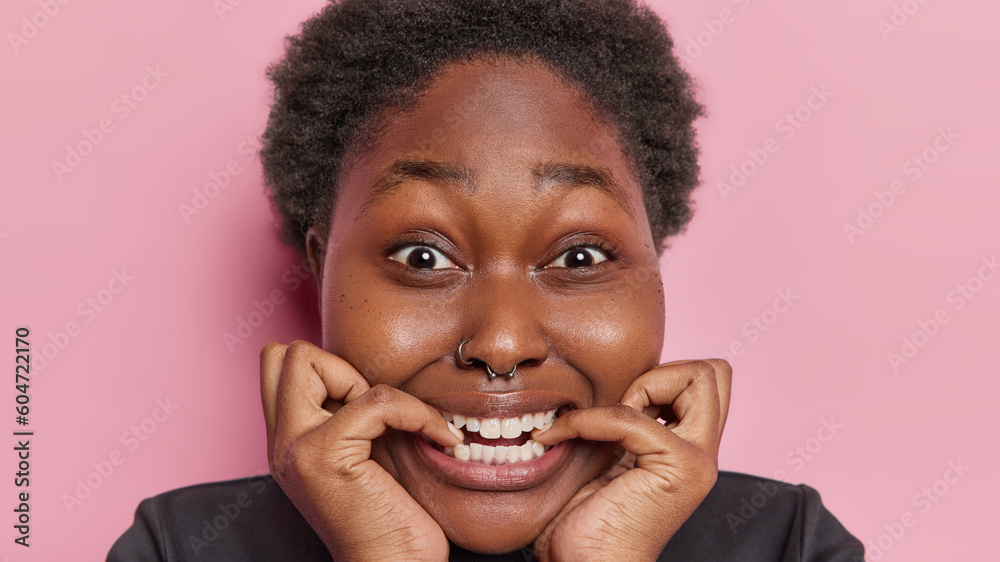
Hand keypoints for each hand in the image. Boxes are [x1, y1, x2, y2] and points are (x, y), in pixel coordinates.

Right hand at [259, 340, 461, 560]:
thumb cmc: (395, 518)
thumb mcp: (367, 453)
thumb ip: (351, 414)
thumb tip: (369, 370)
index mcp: (289, 443)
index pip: (278, 366)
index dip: (331, 371)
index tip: (371, 411)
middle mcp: (282, 444)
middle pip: (284, 354)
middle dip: (339, 367)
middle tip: (376, 414)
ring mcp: (295, 448)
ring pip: (310, 359)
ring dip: (371, 386)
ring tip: (398, 431)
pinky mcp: (323, 455)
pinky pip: (377, 399)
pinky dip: (417, 413)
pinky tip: (440, 438)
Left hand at [530, 359, 731, 561]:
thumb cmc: (582, 523)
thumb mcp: (603, 455)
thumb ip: (617, 420)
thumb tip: (604, 380)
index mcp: (686, 448)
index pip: (698, 381)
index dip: (652, 380)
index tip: (611, 417)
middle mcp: (702, 453)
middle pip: (714, 372)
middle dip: (659, 373)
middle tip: (621, 410)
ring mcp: (697, 461)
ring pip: (700, 376)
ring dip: (641, 387)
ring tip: (607, 427)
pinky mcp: (679, 467)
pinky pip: (632, 415)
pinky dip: (589, 419)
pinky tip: (561, 436)